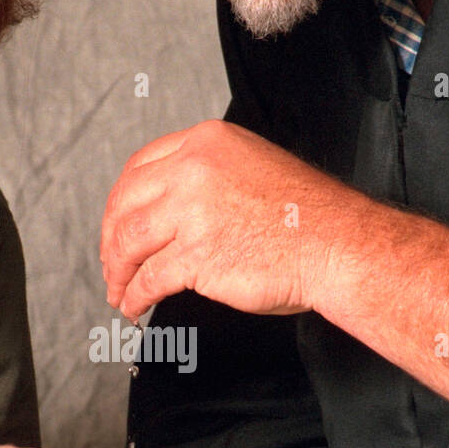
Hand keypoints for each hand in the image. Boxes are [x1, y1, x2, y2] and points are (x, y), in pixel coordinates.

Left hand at [100, 120, 339, 322]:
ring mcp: (192, 211)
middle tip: (110, 261)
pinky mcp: (196, 254)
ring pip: (129, 241)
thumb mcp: (251, 168)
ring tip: (119, 289)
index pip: (140, 167)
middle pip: (125, 202)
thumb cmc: (306, 217)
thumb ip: (207, 178)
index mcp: (206, 142)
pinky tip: (135, 304)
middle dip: (110, 238)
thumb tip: (169, 210)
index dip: (121, 201)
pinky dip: (135, 295)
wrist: (338, 244)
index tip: (116, 222)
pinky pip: (149, 278)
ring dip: (117, 270)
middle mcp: (194, 170)